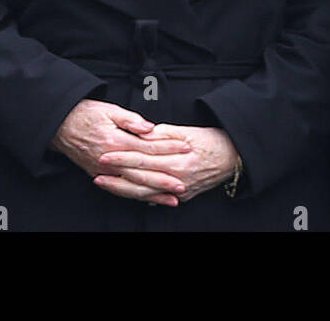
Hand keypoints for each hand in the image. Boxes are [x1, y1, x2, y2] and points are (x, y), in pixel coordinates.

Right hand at [51, 99, 191, 206]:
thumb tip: (150, 128)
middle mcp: (109, 160)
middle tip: (183, 184)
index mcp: (115, 141)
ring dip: (153, 194)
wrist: (59, 125)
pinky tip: (149, 200)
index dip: (168, 148)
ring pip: (132, 187)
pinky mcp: (98, 176)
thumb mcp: (109, 109)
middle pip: (142, 173)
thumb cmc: (85, 114)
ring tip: (172, 199)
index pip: (148, 147)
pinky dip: (136, 196)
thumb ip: (130, 119)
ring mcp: (103, 171)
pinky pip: (120, 190)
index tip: (186, 147)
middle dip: (164, 180)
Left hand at [96, 123, 239, 203]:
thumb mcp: (186, 131)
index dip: (122, 158)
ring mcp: (180, 191)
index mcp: (176, 160)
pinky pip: (157, 198)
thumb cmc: (210, 140)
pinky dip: (140, 195)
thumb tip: (140, 131)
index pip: (143, 159)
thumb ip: (161, 133)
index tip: (105, 155)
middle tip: (96, 172)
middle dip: (116, 177)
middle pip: (140, 180)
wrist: (233, 157)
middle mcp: (176, 179)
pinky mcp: (182, 196)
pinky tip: (123, 191)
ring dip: (123, 189)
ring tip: (104, 183)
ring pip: (145, 193)